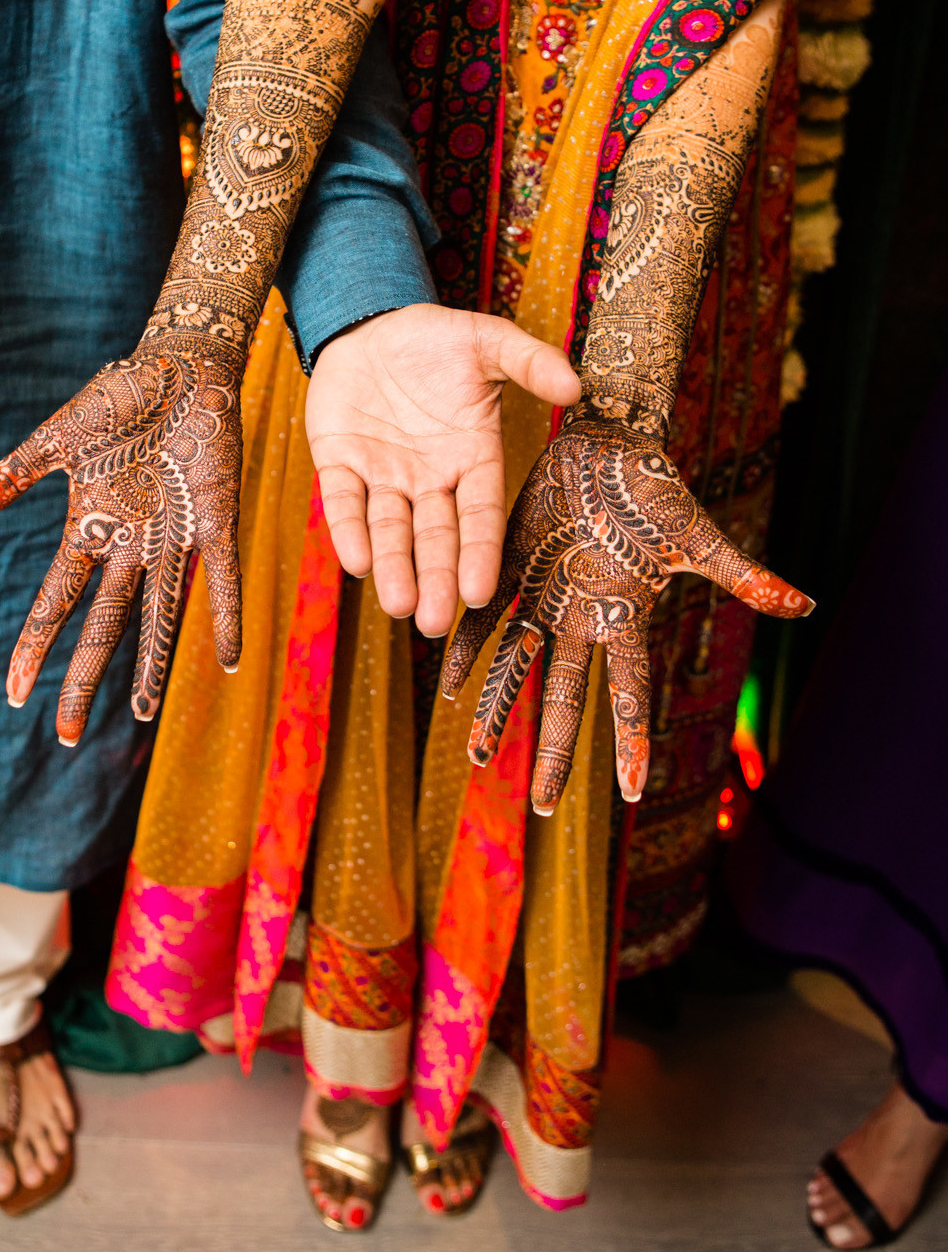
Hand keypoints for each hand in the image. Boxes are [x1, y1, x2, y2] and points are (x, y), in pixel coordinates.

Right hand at [0, 346, 242, 741]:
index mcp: (89, 526)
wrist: (179, 364)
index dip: (35, 647)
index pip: (55, 601)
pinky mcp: (215, 521)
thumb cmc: (119, 396)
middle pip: (103, 623)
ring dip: (150, 664)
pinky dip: (226, 616)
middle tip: (66, 735)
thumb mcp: (59, 437)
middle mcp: (130, 544)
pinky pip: (221, 578)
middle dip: (84, 677)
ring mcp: (173, 537)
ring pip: (159, 614)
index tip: (14, 695)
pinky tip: (230, 658)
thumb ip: (14, 474)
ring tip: (141, 714)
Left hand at [305, 304, 581, 637]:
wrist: (372, 323)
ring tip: (399, 606)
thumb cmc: (437, 339)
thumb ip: (529, 362)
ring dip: (393, 568)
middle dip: (435, 580)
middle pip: (435, 537)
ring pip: (389, 531)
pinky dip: (347, 530)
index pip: (480, 514)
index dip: (479, 552)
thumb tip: (576, 384)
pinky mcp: (337, 462)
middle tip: (434, 624)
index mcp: (472, 458)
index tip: (480, 592)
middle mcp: (429, 478)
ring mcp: (383, 474)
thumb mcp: (487, 341)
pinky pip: (343, 501)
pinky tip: (355, 561)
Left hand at [441, 417, 812, 811]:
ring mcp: (542, 597)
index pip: (630, 692)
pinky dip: (467, 650)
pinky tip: (448, 686)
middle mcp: (581, 619)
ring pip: (517, 666)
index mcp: (625, 617)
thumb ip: (740, 575)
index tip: (632, 790)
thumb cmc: (657, 489)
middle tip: (541, 804)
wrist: (606, 447)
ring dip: (498, 709)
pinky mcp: (509, 568)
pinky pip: (485, 619)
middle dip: (554, 750)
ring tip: (475, 756)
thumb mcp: (697, 536)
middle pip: (567, 697)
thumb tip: (804, 605)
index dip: (631, 739)